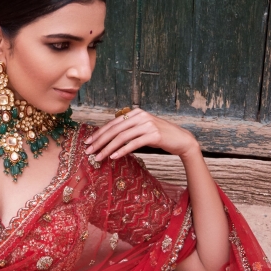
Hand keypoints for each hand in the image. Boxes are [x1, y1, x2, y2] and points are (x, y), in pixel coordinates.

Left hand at [84, 109, 198, 160]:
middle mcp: (141, 116)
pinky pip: (133, 144)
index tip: (89, 142)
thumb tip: (109, 137)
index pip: (113, 123)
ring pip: (122, 137)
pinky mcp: (153, 135)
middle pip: (114, 130)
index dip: (99, 133)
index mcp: (136, 113)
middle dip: (100, 141)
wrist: (182, 140)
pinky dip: (122, 151)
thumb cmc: (160, 137)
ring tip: (98, 157)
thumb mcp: (143, 129)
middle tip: (89, 150)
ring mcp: (147, 125)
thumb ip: (129, 129)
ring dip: (107, 148)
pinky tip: (113, 157)